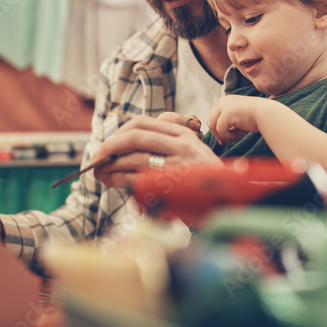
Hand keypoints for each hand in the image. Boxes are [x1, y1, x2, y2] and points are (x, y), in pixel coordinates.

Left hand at [90, 115, 220, 188]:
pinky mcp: (173, 184)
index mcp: (184, 134)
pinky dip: (119, 180)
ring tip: (100, 173)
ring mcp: (178, 164)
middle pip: (135, 136)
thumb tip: (126, 139)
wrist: (230, 203)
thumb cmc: (203, 182)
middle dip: (110, 146)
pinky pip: (137, 178)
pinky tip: (113, 182)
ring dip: (111, 166)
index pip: (143, 123)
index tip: (109, 143)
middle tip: (96, 157)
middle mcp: (182, 144)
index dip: (120, 132)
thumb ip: (165, 143)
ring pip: (133, 157)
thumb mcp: (190, 154)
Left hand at [207, 95, 274, 144]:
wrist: (267, 114)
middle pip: (210, 121)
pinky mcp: (225, 114)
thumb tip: (221, 140)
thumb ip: (229, 127)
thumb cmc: (256, 118)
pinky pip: (220, 130)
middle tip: (224, 142)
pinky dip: (227, 136)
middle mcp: (222, 101)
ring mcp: (223, 106)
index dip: (217, 129)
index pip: (214, 116)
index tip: (224, 139)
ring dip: (221, 135)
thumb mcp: (239, 120)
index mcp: (225, 100)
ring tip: (233, 138)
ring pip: (212, 125)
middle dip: (217, 134)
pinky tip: (237, 135)